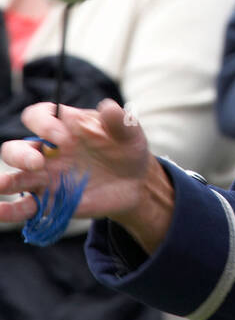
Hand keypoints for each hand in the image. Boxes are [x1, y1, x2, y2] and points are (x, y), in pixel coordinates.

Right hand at [0, 99, 154, 228]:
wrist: (136, 182)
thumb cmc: (126, 148)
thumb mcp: (129, 131)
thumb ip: (118, 120)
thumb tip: (107, 107)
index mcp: (63, 127)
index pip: (38, 117)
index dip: (43, 123)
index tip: (61, 136)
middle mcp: (47, 152)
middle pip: (16, 149)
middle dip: (20, 154)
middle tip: (38, 162)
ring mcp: (45, 178)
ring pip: (14, 178)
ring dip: (5, 182)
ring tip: (2, 186)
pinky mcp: (50, 202)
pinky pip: (24, 207)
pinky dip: (11, 211)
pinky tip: (3, 212)